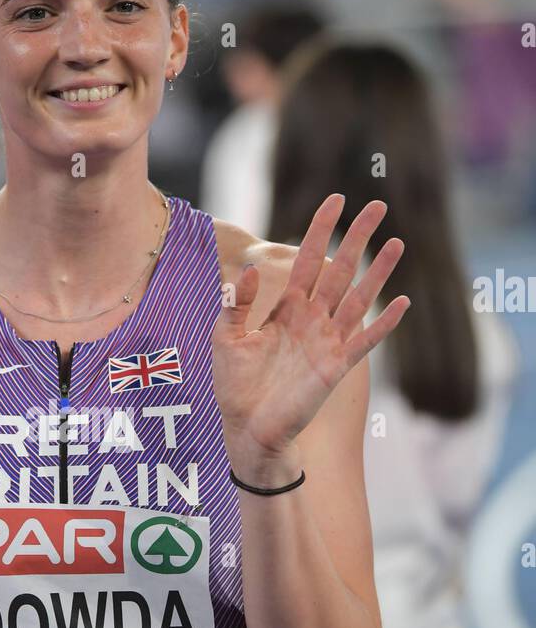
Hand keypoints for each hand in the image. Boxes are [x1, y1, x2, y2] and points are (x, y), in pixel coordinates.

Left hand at [212, 195, 409, 465]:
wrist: (247, 427)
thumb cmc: (236, 385)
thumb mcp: (227, 339)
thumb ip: (236, 305)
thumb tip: (248, 271)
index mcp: (285, 307)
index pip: (306, 259)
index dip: (320, 230)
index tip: (336, 200)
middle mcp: (311, 319)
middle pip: (340, 269)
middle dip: (358, 238)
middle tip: (377, 206)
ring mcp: (327, 341)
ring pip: (358, 298)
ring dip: (378, 272)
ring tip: (397, 243)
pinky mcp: (336, 366)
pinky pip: (365, 340)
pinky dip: (383, 323)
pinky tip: (400, 303)